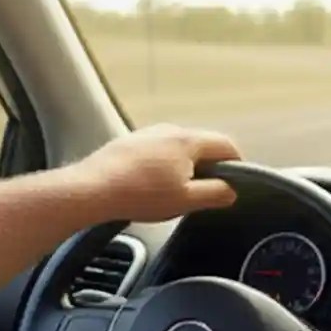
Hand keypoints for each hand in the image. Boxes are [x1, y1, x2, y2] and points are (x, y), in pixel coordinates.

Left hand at [72, 124, 241, 222]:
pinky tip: (153, 184)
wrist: (93, 189)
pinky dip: (164, 164)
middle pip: (202, 144)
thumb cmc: (142, 195)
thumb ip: (214, 194)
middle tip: (207, 191)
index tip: (235, 183)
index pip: (226, 144)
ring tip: (178, 190)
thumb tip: (232, 190)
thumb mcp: (185, 201)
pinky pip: (158, 150)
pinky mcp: (130, 141)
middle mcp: (170, 129)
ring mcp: (148, 133)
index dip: (237, 164)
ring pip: (179, 146)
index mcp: (189, 140)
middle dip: (210, 166)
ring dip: (186, 165)